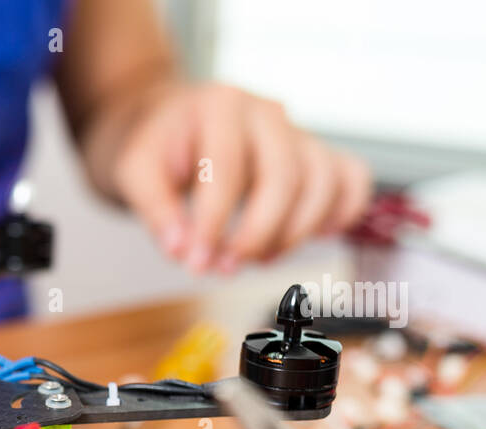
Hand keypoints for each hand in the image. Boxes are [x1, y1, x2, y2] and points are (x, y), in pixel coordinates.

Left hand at [112, 83, 371, 273]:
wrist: (170, 122)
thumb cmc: (155, 145)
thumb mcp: (134, 170)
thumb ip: (156, 211)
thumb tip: (183, 250)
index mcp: (220, 105)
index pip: (227, 170)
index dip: (213, 224)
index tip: (197, 260)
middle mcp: (266, 112)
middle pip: (284, 176)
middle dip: (258, 232)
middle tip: (228, 266)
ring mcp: (296, 130)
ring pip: (322, 180)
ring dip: (296, 231)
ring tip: (258, 258)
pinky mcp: (314, 152)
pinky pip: (351, 176)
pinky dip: (343, 209)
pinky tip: (316, 235)